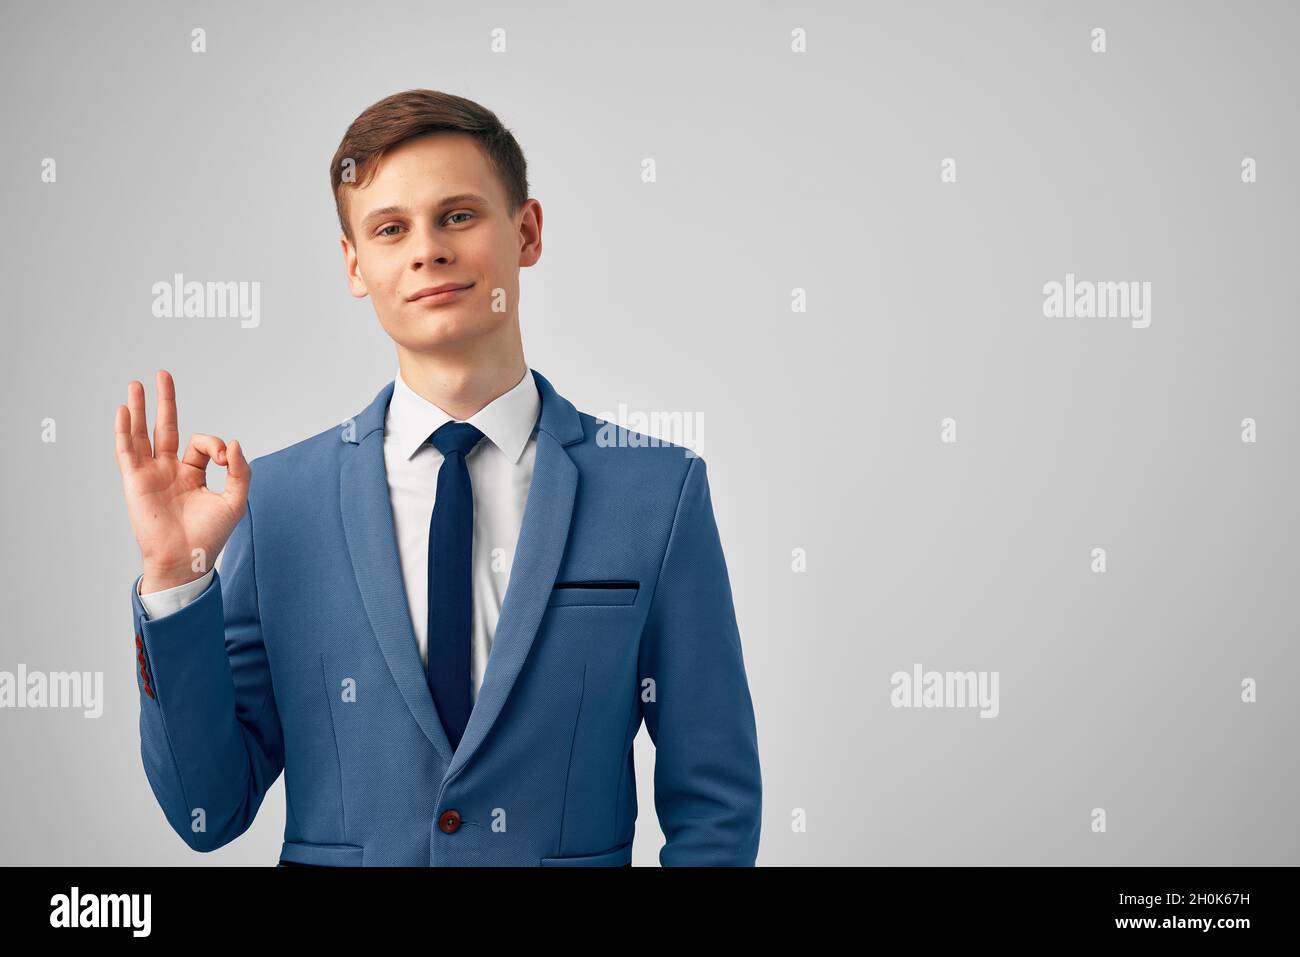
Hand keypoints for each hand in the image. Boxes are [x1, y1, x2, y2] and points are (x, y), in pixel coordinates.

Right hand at [115, 370, 250, 592]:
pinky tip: (123, 410)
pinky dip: (124, 430)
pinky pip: (127, 450)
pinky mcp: (135, 480)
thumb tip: (234, 442)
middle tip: (163, 375)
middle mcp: (170, 470)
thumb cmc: (210, 535)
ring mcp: (151, 473)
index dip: (215, 446)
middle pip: (166, 427)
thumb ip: (240, 471)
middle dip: (166, 401)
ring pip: (143, 433)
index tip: (224, 459)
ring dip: (139, 408)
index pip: (202, 445)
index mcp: (193, 474)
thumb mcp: (235, 500)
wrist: (185, 559)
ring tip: (136, 383)